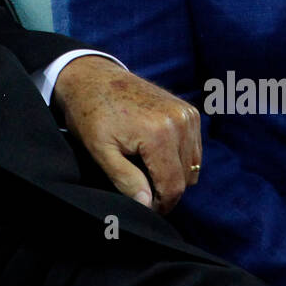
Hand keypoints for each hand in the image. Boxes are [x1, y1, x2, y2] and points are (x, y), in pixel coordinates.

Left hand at [51, 55, 200, 213]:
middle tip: (140, 188)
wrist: (94, 78)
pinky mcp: (189, 111)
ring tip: (145, 169)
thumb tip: (147, 205)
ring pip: (192, 165)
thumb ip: (125, 179)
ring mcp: (187, 114)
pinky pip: (193, 148)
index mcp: (159, 133)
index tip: (146, 208)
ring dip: (174, 174)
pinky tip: (155, 154)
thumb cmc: (91, 115)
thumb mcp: (100, 151)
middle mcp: (180, 122)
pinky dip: (179, 157)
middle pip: (185, 178)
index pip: (173, 186)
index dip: (161, 205)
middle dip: (165, 190)